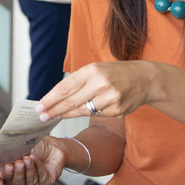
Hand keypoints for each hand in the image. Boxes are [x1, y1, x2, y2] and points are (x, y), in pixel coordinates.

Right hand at [0, 137, 68, 184]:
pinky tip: (36, 159)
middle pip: (16, 183)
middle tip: (19, 162)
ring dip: (29, 169)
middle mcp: (19, 183)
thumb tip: (4, 154)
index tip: (7, 167)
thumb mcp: (21, 148)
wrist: (52, 147)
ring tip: (28, 158)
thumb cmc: (36, 148)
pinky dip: (38, 167)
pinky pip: (40, 178)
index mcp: (10, 175)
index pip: (2, 180)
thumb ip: (11, 153)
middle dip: (18, 172)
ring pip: (29, 182)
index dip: (2, 177)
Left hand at [36, 61, 154, 120]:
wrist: (144, 79)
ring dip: (66, 115)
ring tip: (55, 116)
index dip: (51, 99)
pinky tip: (79, 113)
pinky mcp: (117, 110)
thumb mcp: (96, 69)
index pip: (65, 87)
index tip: (39, 105)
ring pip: (82, 111)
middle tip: (42, 116)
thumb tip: (55, 97)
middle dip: (54, 110)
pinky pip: (96, 115)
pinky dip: (86, 114)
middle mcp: (101, 84)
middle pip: (71, 102)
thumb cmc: (116, 73)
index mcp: (92, 70)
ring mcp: (110, 99)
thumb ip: (78, 81)